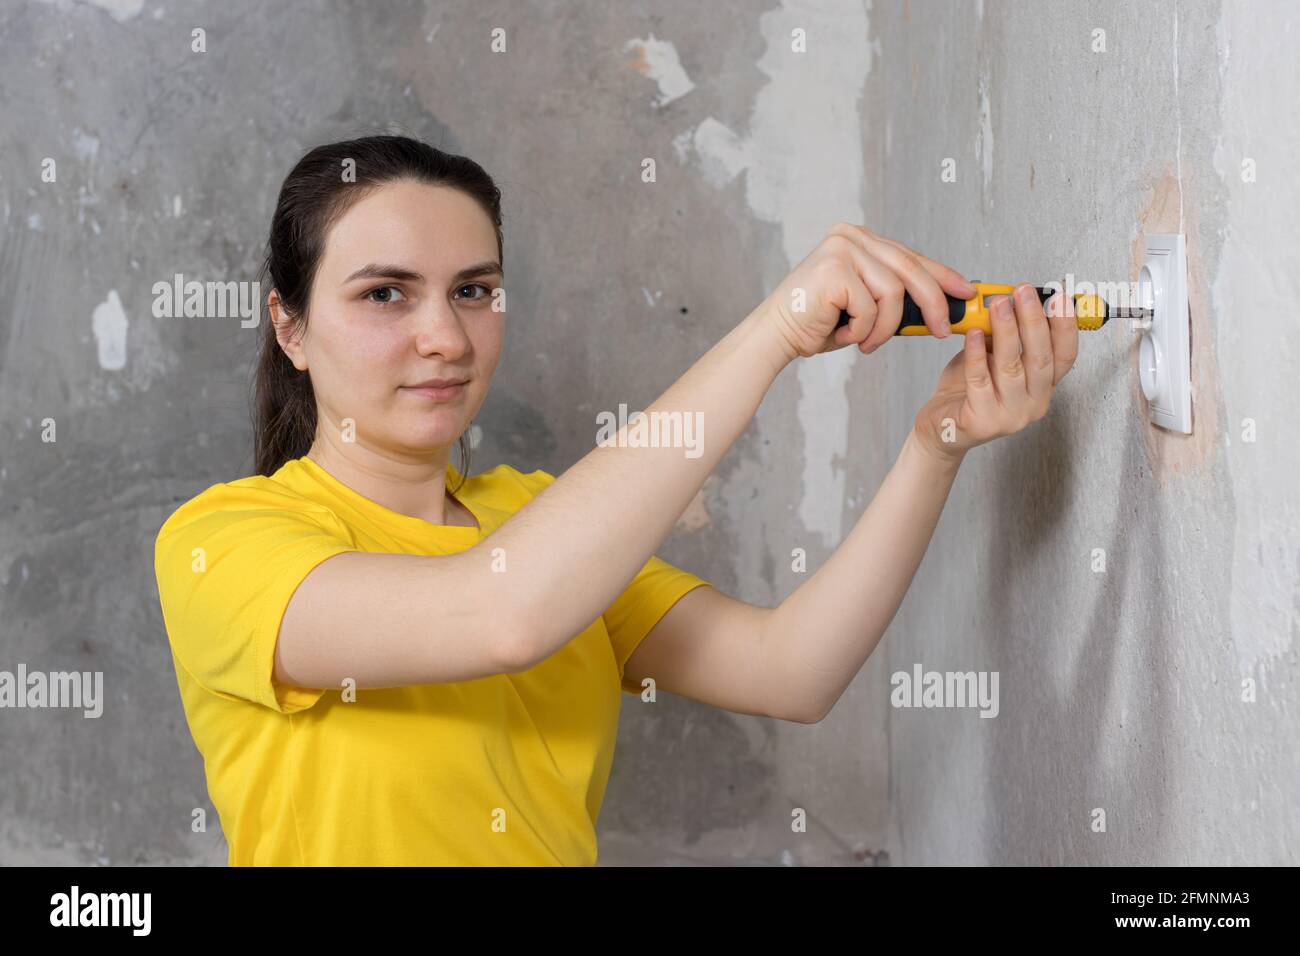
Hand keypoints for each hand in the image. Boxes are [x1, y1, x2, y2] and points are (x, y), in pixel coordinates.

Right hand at [757, 222, 976, 360]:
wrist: (776, 336)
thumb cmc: (818, 324)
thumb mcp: (866, 306)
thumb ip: (896, 297)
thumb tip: (941, 306)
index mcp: (858, 239)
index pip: (910, 255)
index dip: (943, 275)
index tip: (966, 292)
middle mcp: (851, 235)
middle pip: (910, 269)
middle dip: (933, 303)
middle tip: (944, 330)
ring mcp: (842, 248)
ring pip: (893, 293)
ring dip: (884, 328)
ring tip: (866, 343)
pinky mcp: (835, 268)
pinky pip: (871, 308)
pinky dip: (862, 332)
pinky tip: (841, 334)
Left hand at [911, 283, 1078, 465]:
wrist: (942, 427)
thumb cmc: (968, 391)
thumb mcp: (992, 359)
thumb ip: (1004, 337)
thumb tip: (1010, 301)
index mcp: (1042, 387)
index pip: (1065, 356)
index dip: (1066, 326)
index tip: (1061, 298)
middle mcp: (1032, 404)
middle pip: (1040, 359)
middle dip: (1033, 320)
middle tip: (1024, 293)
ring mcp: (1009, 416)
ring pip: (1011, 367)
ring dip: (1006, 331)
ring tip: (999, 305)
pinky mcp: (981, 421)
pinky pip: (979, 381)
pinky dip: (976, 354)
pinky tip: (973, 334)